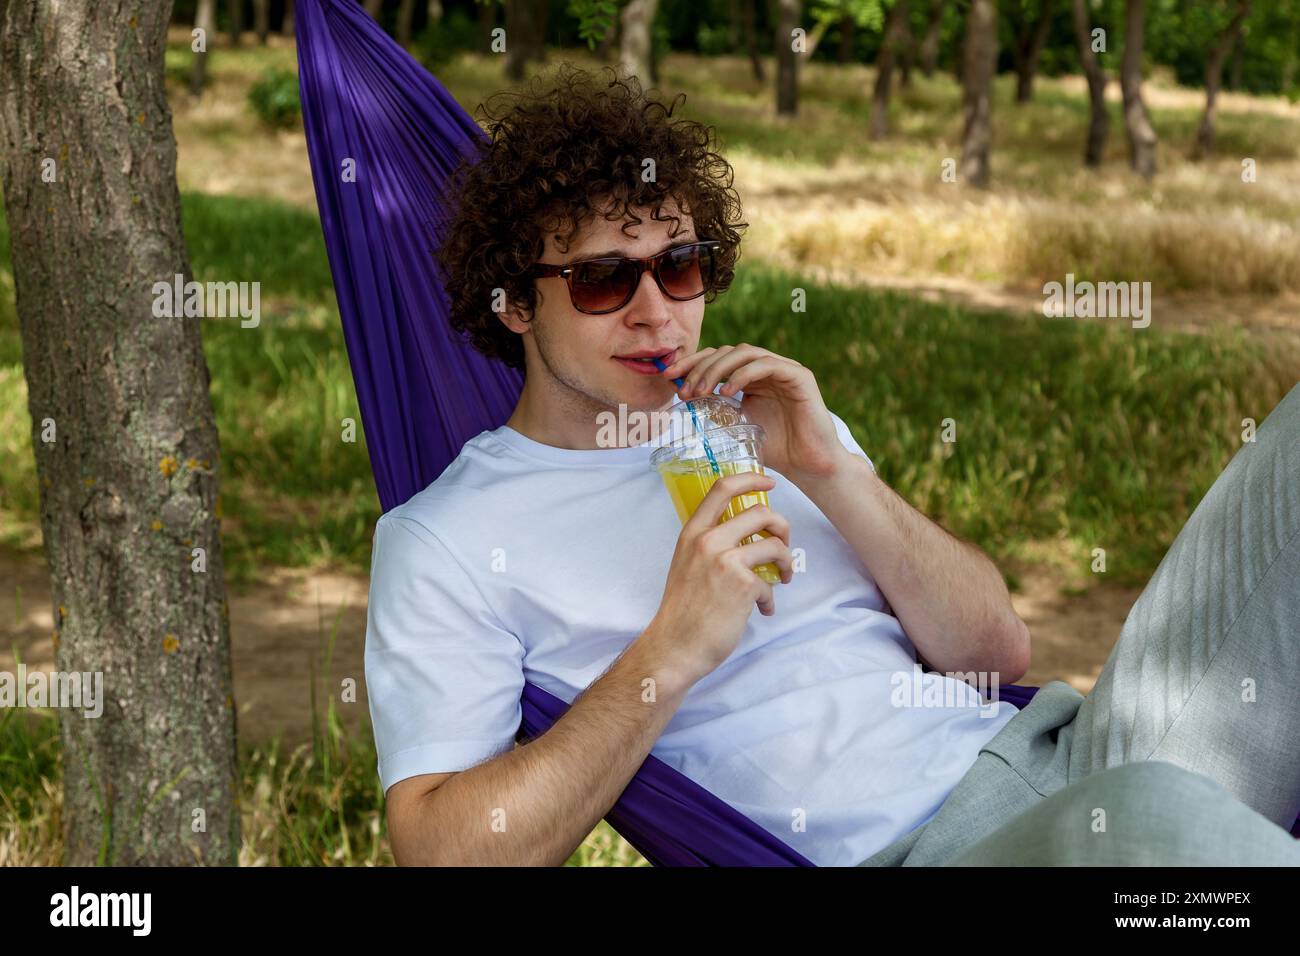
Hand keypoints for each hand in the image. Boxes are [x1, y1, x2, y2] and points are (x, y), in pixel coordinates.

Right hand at [648, 472, 793, 680]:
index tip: (769, 482)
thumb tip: (742, 537)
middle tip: (784, 544)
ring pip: (775, 544)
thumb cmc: (682, 610)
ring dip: (786, 561)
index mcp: (693, 533)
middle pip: (760, 511)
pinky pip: (770, 582)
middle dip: (782, 526)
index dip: (751, 479)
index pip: (723, 488)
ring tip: (782, 577)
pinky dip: (770, 599)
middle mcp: (708, 541)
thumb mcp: (686, 564)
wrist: (676, 646)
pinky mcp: (743, 585)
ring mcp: (726, 561)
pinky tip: (762, 611)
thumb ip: (708, 545)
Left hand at [661, 343, 849, 483]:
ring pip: (744, 353)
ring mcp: (784, 369)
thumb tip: (685, 402)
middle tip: (684, 390)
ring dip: (718, 369)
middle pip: (727, 351)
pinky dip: (744, 374)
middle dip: (700, 367)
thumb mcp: (737, 428)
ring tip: (702, 391)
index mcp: (751, 377)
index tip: (668, 377)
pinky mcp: (799, 376)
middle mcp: (767, 368)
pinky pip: (767, 364)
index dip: (691, 364)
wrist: (809, 466)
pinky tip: (728, 391)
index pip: (717, 358)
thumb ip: (717, 412)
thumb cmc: (777, 450)